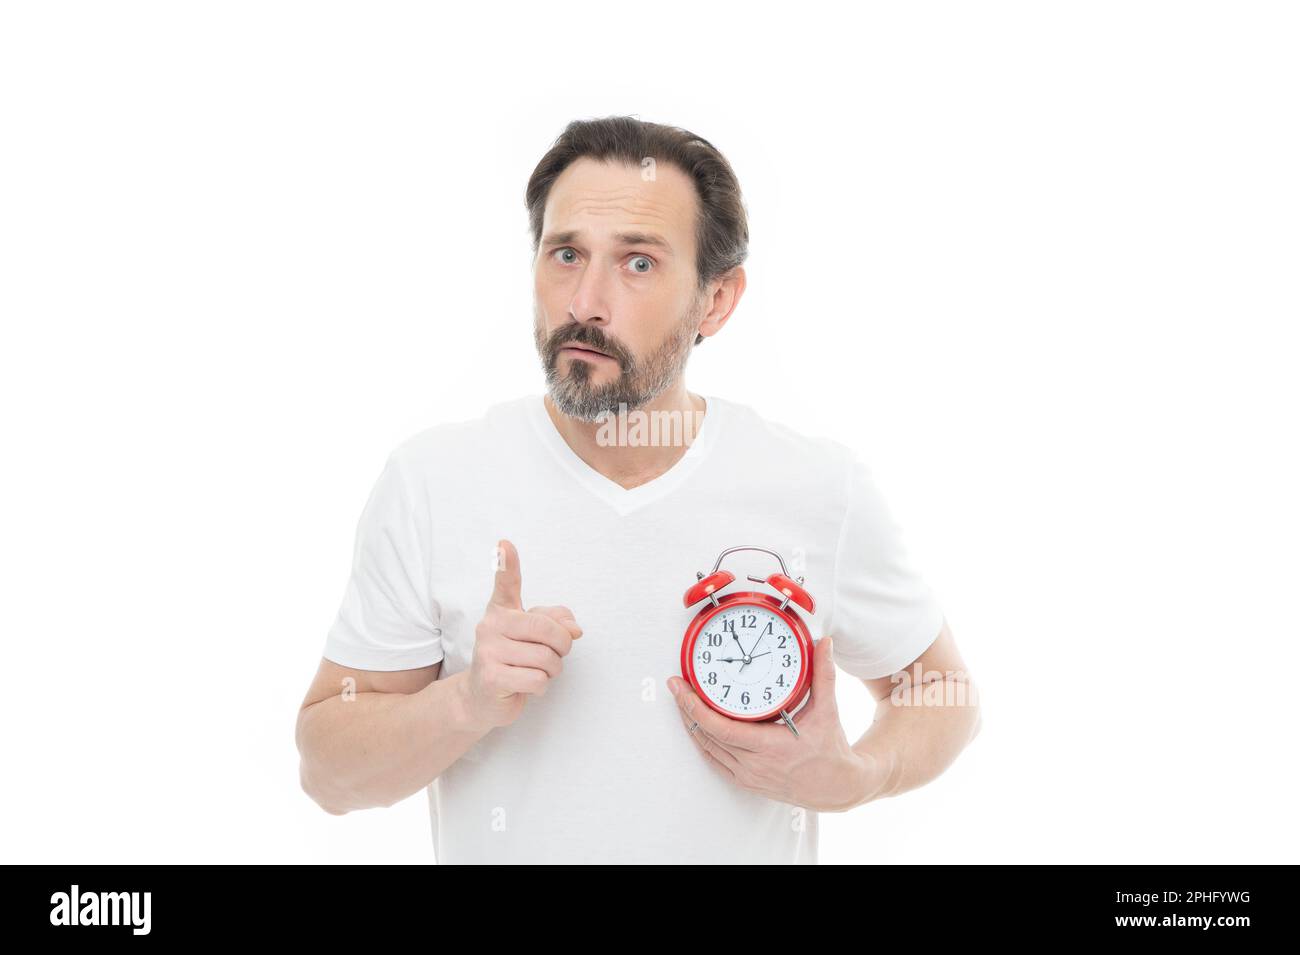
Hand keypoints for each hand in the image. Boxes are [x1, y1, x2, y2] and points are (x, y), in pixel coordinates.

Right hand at [458, 539, 582, 731]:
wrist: (481, 697)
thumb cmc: (514, 660)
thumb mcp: (535, 636)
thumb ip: (557, 622)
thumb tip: (574, 629)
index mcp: (502, 610)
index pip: (506, 583)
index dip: (507, 563)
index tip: (504, 544)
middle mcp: (491, 625)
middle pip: (546, 628)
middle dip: (562, 645)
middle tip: (556, 654)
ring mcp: (488, 651)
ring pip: (545, 658)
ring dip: (552, 670)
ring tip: (536, 671)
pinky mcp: (491, 677)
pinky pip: (537, 679)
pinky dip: (541, 686)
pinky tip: (526, 685)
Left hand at [667, 635, 887, 811]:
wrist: (837, 787)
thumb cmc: (831, 750)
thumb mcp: (828, 711)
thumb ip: (823, 675)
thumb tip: (823, 643)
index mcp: (771, 747)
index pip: (721, 728)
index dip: (695, 707)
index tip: (681, 688)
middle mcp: (755, 765)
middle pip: (707, 736)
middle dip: (686, 710)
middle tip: (675, 686)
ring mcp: (748, 776)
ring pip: (707, 749)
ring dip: (691, 725)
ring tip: (681, 702)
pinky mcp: (746, 782)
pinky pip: (715, 762)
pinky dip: (702, 743)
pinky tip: (696, 727)